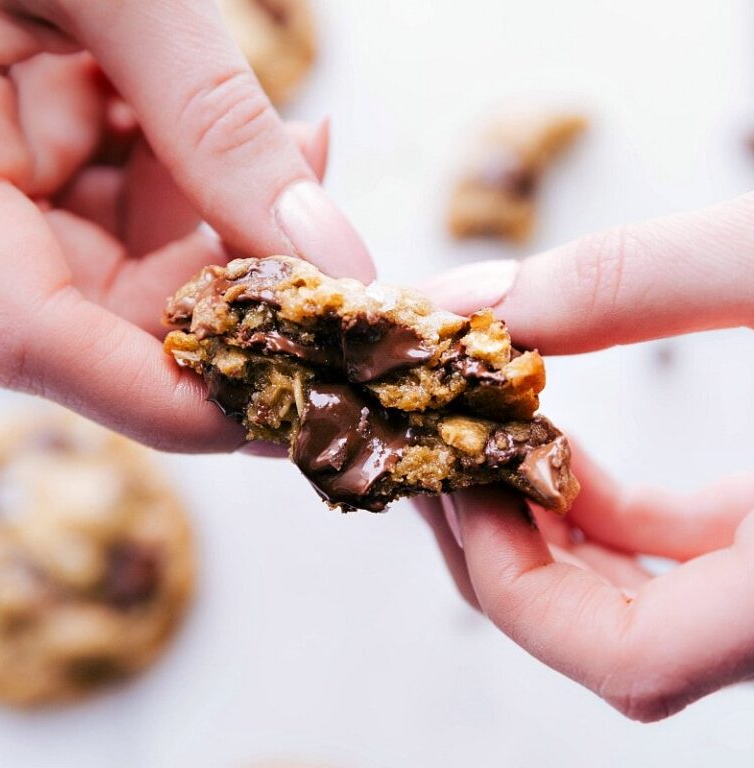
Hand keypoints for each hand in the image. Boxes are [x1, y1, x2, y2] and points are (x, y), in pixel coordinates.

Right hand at [0, 0, 373, 450]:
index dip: (175, 395)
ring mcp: (18, 205)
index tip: (296, 400)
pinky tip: (279, 144)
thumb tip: (333, 258)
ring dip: (247, 230)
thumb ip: (215, 124)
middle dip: (249, 296)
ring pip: (153, 272)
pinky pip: (152, 216)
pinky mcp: (58, 175)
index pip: (38, 343)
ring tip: (304, 154)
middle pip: (120, 322)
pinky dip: (222, 188)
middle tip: (348, 271)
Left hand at [417, 193, 753, 721]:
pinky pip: (683, 561)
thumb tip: (469, 300)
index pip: (625, 661)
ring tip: (488, 441)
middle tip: (443, 452)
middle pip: (610, 639)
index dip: (511, 579)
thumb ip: (628, 280)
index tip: (455, 473)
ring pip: (640, 604)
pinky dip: (607, 515)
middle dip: (505, 549)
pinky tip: (560, 446)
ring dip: (546, 530)